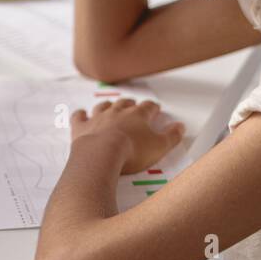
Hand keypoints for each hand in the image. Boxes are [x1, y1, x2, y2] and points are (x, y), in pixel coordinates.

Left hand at [69, 98, 184, 174]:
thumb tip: (180, 127)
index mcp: (137, 115)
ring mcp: (98, 117)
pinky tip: (81, 114)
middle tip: (134, 106)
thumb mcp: (159, 147)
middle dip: (130, 104)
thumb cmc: (131, 151)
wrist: (102, 155)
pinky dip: (80, 115)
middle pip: (125, 104)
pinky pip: (79, 116)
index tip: (155, 108)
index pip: (148, 107)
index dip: (152, 108)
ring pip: (104, 106)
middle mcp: (117, 112)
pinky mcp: (82, 127)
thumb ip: (172, 136)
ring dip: (108, 106)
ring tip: (111, 106)